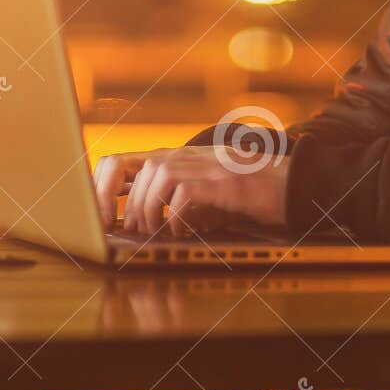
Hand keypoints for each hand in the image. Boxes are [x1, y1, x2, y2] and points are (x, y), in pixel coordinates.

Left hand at [92, 146, 288, 236]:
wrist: (290, 184)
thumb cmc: (244, 193)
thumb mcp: (200, 193)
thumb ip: (172, 200)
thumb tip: (139, 225)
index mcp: (172, 159)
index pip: (118, 162)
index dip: (100, 190)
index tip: (101, 221)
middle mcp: (180, 156)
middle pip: (125, 166)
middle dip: (115, 202)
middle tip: (121, 230)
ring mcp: (200, 165)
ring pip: (153, 182)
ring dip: (150, 214)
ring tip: (160, 233)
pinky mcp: (219, 179)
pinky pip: (183, 196)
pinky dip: (179, 219)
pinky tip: (188, 231)